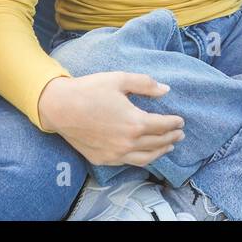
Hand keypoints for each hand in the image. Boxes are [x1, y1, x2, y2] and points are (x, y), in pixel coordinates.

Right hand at [36, 72, 184, 166]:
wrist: (60, 107)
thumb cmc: (89, 90)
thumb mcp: (119, 79)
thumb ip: (145, 84)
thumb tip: (166, 90)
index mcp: (135, 122)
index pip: (162, 125)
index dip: (174, 123)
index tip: (181, 121)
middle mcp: (128, 142)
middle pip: (157, 143)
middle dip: (171, 138)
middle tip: (179, 134)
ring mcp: (115, 154)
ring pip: (145, 158)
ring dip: (160, 152)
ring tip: (168, 147)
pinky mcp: (103, 159)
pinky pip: (129, 162)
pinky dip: (142, 159)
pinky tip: (145, 154)